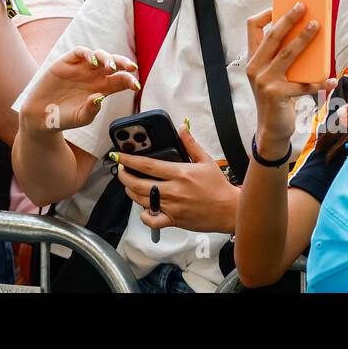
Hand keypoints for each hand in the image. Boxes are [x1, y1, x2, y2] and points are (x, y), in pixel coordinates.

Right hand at [18, 46, 138, 133]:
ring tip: (110, 67)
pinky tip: (92, 61)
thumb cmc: (64, 118)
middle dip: (123, 63)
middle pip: (113, 64)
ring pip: (99, 55)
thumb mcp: (81, 118)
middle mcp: (94, 76)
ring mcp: (81, 68)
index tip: (136, 85)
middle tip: (130, 67)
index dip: (129, 80)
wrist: (41, 116)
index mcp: (102, 89)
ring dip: (107, 58)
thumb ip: (91, 109)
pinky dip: (88, 53)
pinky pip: (80, 52)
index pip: (120, 80)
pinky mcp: (67, 62)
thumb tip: (99, 97)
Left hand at [116, 123, 239, 232]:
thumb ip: (190, 144)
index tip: (118, 156)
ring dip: (131, 191)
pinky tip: (145, 207)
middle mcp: (173, 190)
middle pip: (138, 184)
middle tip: (121, 170)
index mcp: (179, 173)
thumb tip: (182, 128)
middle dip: (124, 176)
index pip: (147, 165)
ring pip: (142, 200)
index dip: (129, 160)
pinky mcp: (174, 220)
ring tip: (129, 184)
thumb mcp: (206, 160)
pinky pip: (152, 220)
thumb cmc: (218, 186)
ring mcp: (172, 207)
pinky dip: (144, 215)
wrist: (229, 210)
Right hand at [245, 2, 334, 152]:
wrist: (270, 128)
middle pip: (272, 35)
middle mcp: (255, 67)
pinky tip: (332, 80)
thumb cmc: (276, 97)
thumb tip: (305, 34)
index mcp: (253, 59)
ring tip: (317, 27)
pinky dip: (320, 82)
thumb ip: (281, 57)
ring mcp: (265, 81)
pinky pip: (303, 85)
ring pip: (287, 53)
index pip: (252, 28)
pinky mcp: (277, 94)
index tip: (281, 5)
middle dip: (288, 18)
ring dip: (304, 38)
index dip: (266, 14)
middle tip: (302, 6)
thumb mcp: (272, 74)